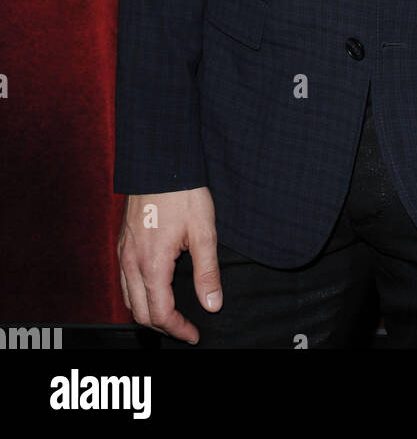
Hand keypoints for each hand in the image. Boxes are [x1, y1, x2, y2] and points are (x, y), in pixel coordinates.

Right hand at [117, 187, 220, 343]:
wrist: (161, 162)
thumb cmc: (183, 193)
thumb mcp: (204, 231)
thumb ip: (207, 272)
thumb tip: (213, 305)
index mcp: (151, 264)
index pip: (160, 314)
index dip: (177, 329)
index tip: (193, 335)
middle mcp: (131, 263)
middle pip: (140, 313)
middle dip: (162, 327)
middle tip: (185, 329)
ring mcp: (123, 253)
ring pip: (128, 299)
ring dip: (148, 312)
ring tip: (171, 313)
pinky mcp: (123, 244)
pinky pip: (125, 281)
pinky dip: (138, 295)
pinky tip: (155, 288)